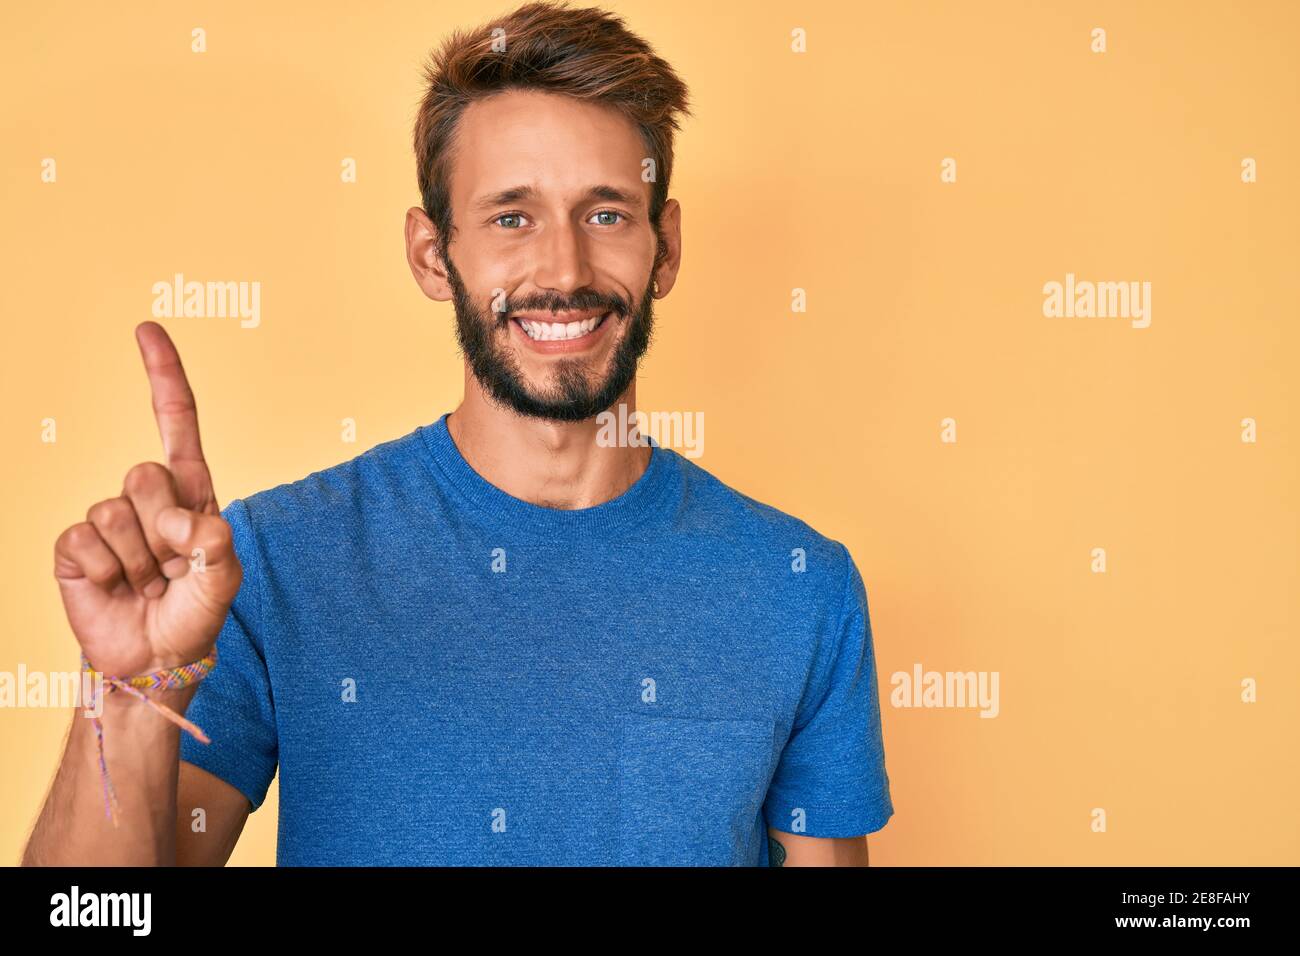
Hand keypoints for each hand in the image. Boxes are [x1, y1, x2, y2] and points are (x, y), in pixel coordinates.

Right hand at [53, 322, 241, 677]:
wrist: (155, 661)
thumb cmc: (195, 614)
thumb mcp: (224, 579)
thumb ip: (216, 544)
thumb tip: (185, 522)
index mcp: (190, 494)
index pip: (176, 423)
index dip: (163, 376)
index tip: (146, 329)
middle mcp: (147, 499)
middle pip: (144, 473)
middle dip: (164, 525)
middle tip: (172, 567)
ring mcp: (108, 520)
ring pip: (114, 511)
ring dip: (138, 559)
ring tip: (148, 585)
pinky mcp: (75, 548)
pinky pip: (83, 540)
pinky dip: (106, 572)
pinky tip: (116, 589)